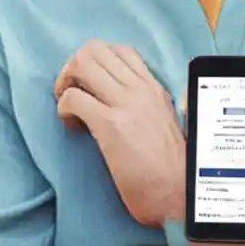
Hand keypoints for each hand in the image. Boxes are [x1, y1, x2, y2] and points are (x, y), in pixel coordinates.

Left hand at [55, 41, 183, 227]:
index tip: (91, 89)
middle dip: (73, 68)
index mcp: (154, 89)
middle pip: (94, 49)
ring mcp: (126, 104)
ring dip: (65, 83)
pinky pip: (72, 98)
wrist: (180, 196)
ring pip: (82, 63)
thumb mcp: (164, 125)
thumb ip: (146, 108)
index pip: (120, 51)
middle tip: (70, 93)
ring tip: (69, 108)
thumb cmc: (172, 171)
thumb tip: (118, 104)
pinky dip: (63, 109)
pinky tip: (73, 127)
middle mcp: (141, 89)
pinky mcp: (111, 126)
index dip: (96, 65)